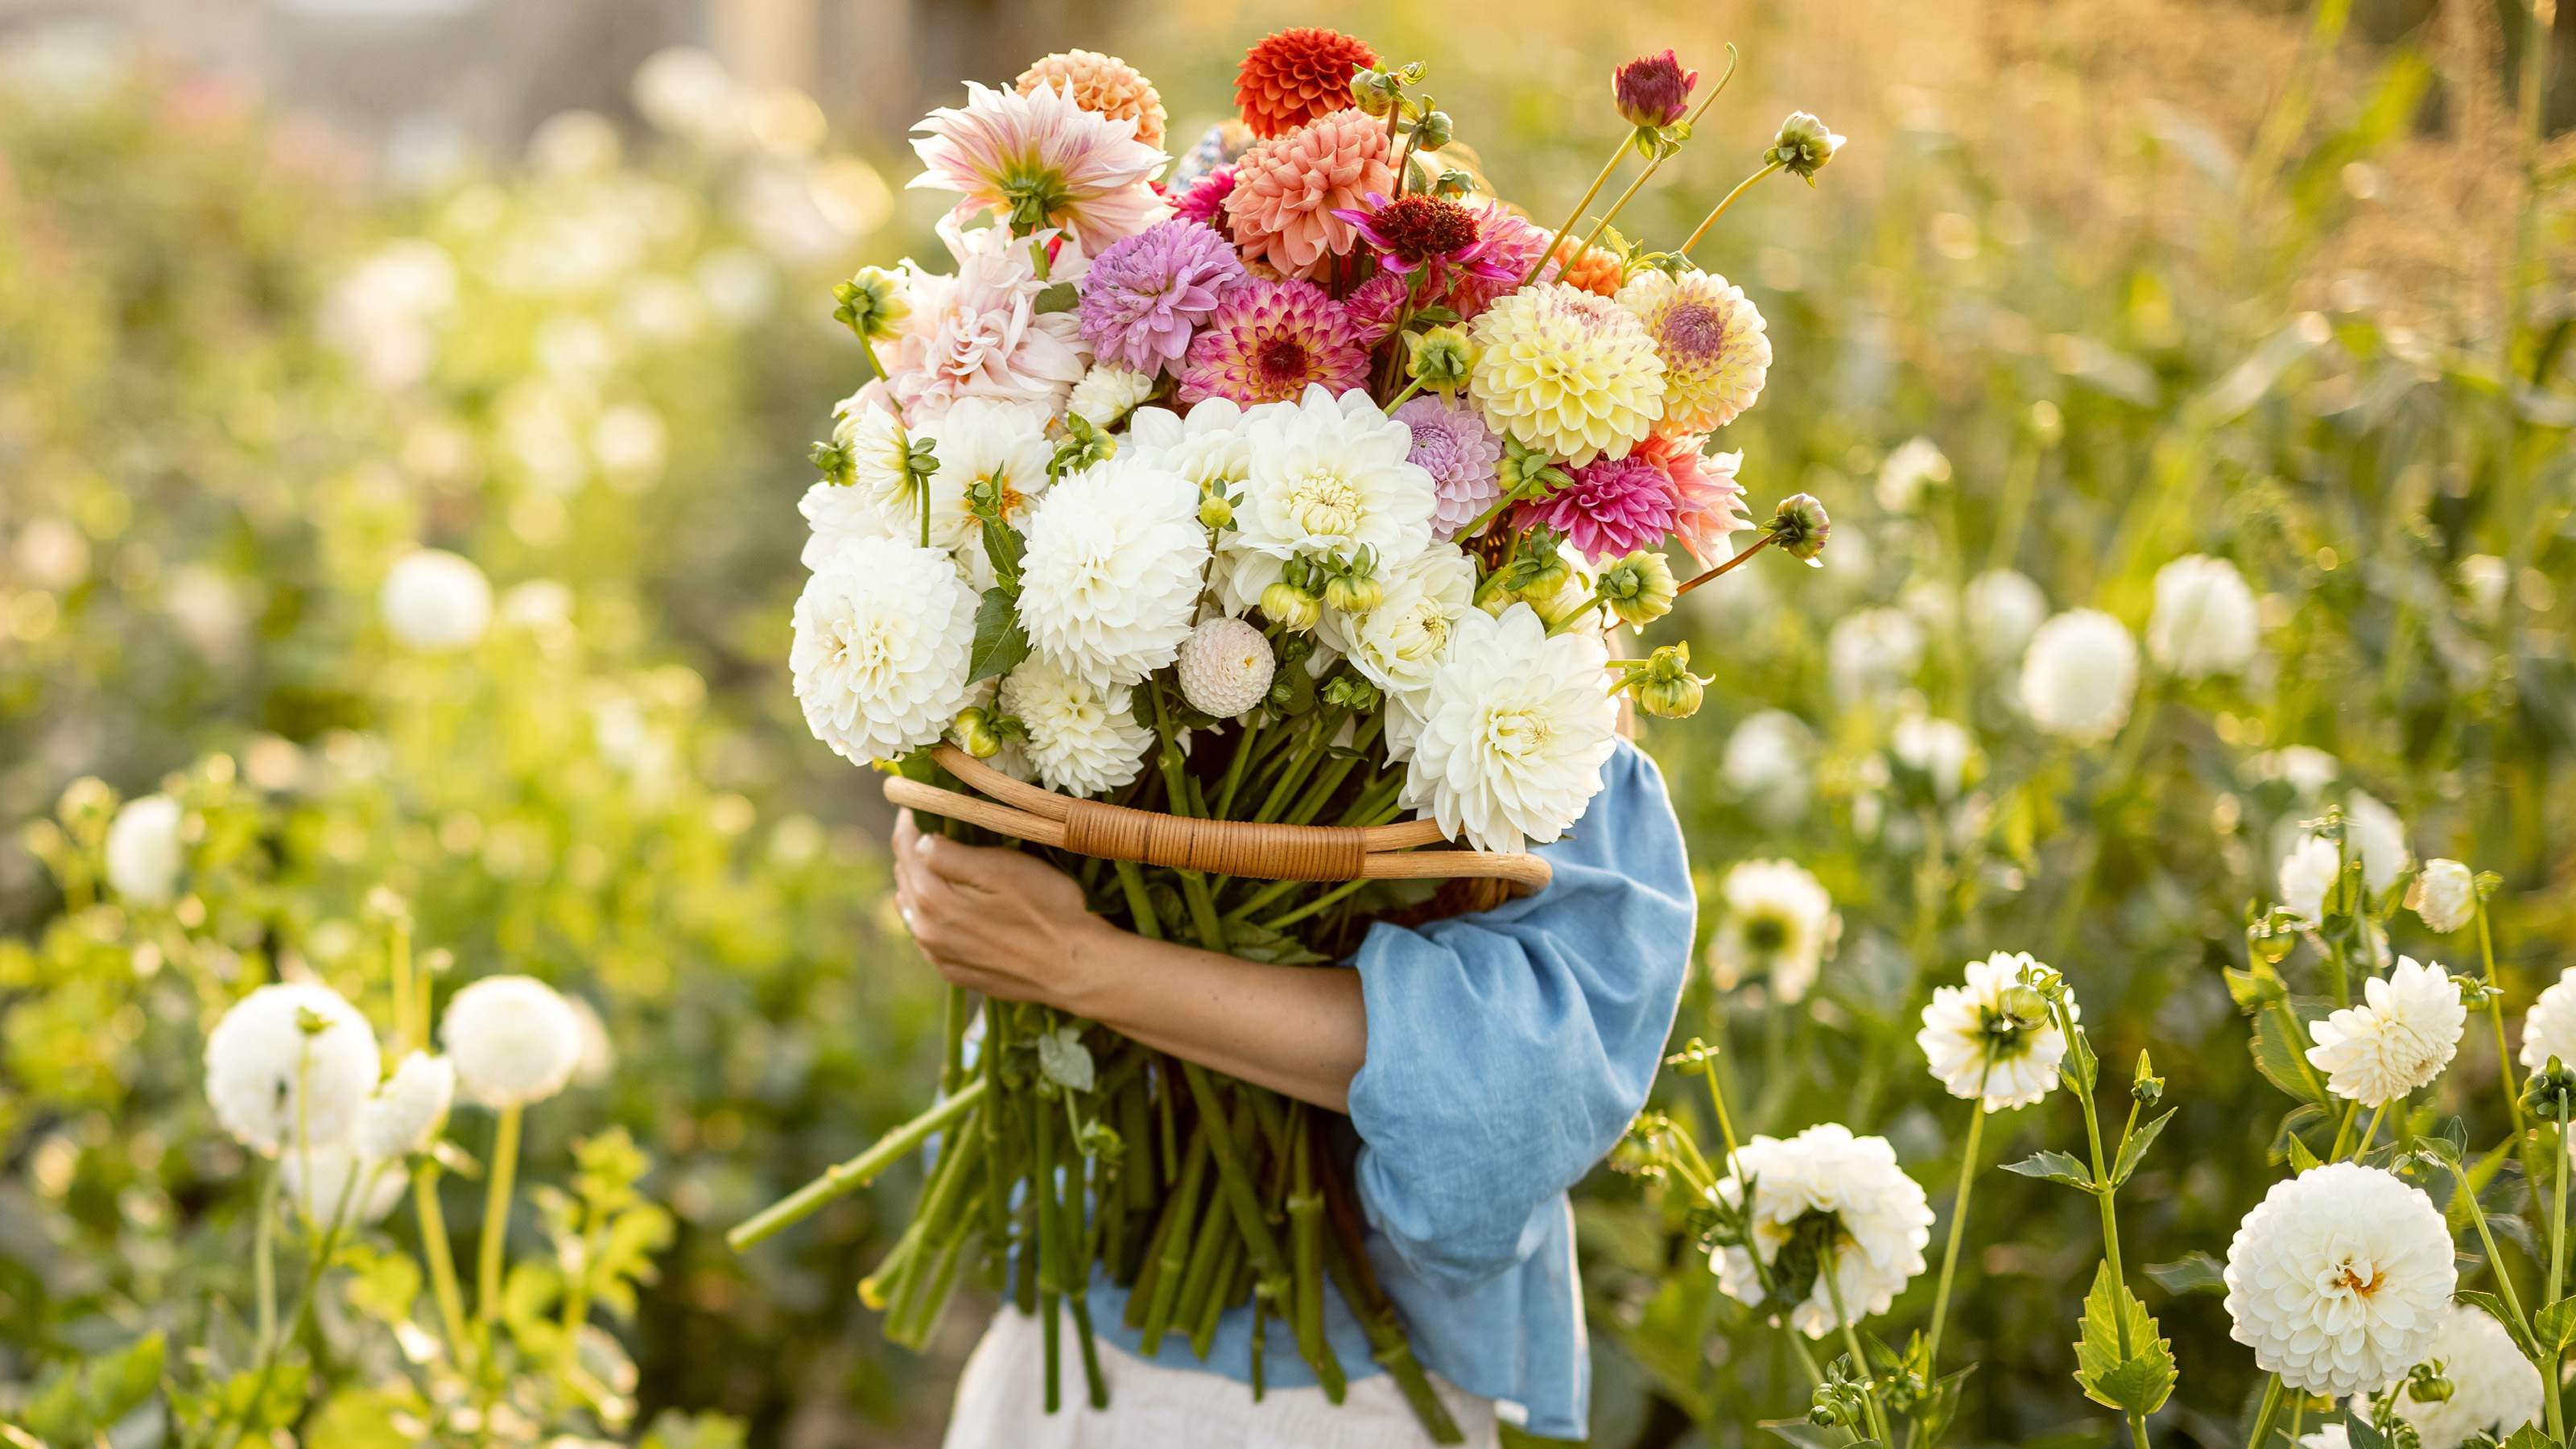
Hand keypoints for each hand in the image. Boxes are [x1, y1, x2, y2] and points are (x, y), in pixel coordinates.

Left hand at [890, 811, 1113, 1006]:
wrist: (1076, 969)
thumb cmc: (1047, 909)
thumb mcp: (1002, 868)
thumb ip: (950, 854)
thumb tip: (920, 839)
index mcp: (932, 897)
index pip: (905, 845)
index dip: (913, 817)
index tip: (925, 799)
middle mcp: (925, 929)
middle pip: (905, 874)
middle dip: (916, 847)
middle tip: (939, 825)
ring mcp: (938, 955)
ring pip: (912, 905)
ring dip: (922, 880)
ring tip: (945, 863)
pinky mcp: (954, 971)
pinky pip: (928, 934)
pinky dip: (932, 913)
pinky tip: (953, 905)